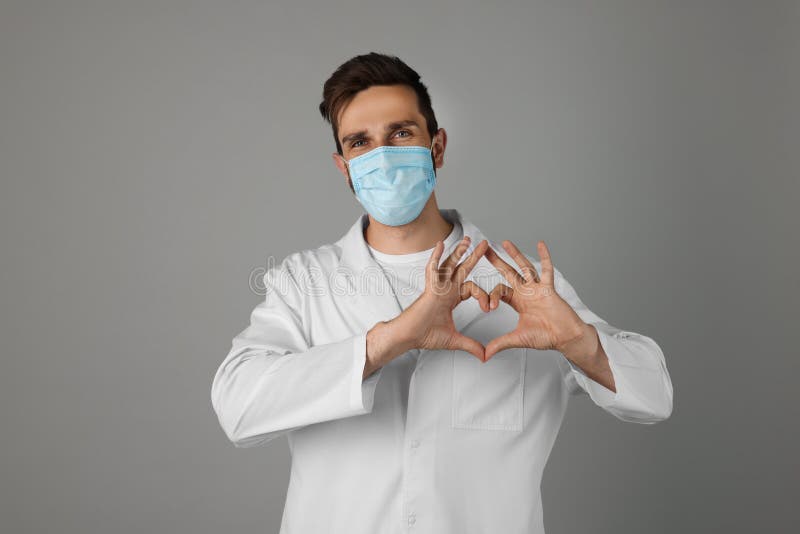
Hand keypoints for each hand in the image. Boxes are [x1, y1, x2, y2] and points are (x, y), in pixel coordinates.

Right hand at [396, 236, 489, 360]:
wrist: (409, 337)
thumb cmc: (426, 336)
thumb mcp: (455, 340)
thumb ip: (471, 345)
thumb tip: (485, 356)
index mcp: (451, 298)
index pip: (472, 289)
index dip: (484, 296)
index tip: (489, 308)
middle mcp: (445, 289)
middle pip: (463, 269)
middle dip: (474, 257)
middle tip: (485, 244)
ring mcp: (437, 287)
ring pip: (449, 265)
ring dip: (459, 252)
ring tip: (468, 239)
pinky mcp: (429, 289)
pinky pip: (432, 270)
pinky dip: (436, 257)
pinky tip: (440, 245)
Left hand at [482, 240, 588, 361]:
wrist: (565, 338)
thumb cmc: (545, 337)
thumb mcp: (518, 339)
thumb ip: (500, 344)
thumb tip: (484, 355)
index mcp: (517, 301)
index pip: (499, 291)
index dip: (491, 296)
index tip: (488, 307)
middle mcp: (526, 291)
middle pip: (508, 272)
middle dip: (496, 261)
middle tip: (483, 249)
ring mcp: (538, 288)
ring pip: (524, 267)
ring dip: (515, 254)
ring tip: (504, 242)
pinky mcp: (549, 288)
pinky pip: (546, 270)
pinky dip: (544, 257)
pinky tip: (540, 244)